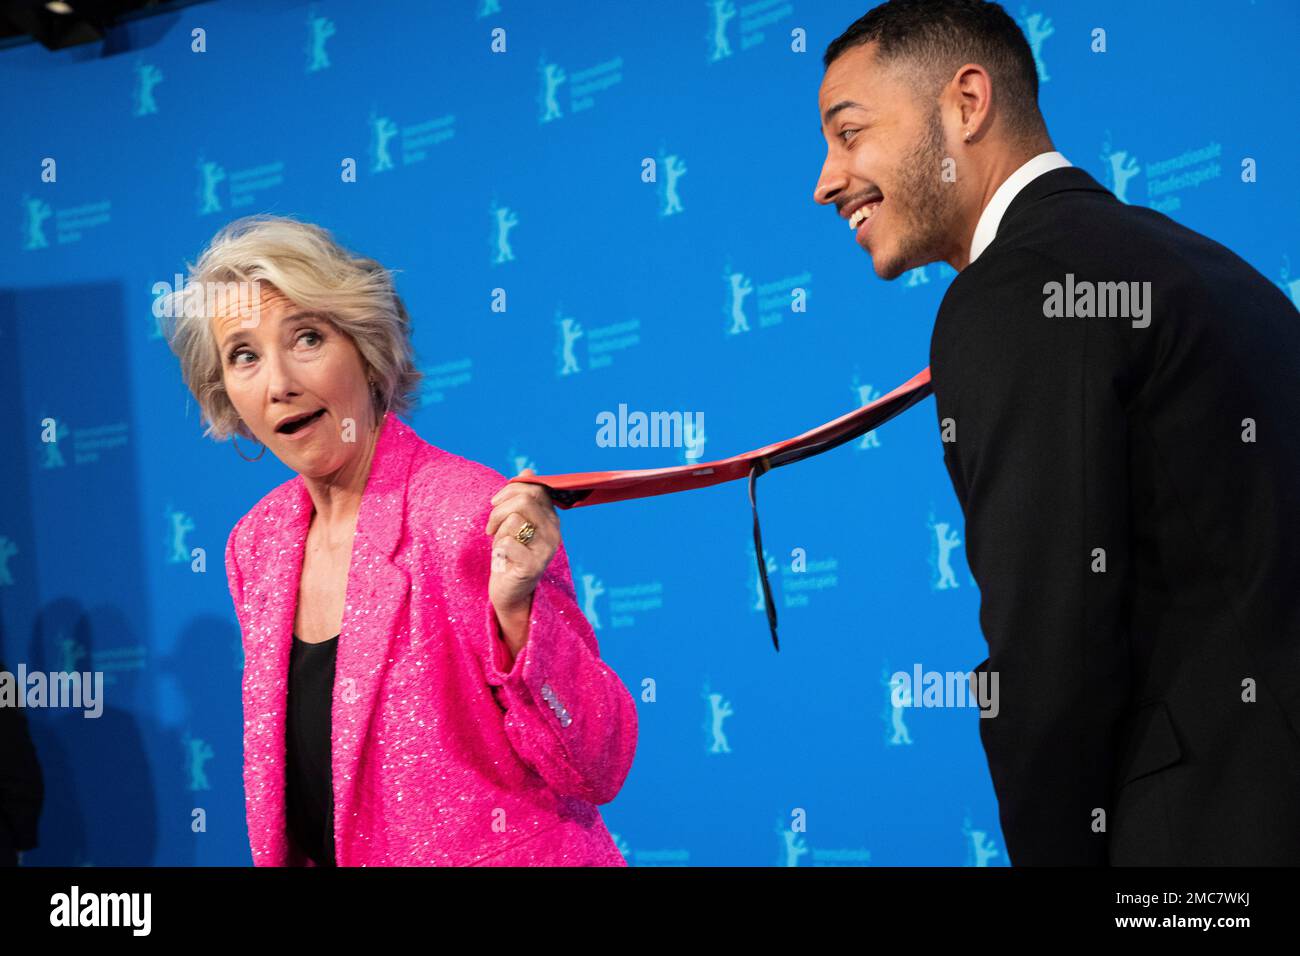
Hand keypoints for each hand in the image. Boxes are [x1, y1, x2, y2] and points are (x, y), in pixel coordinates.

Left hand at [484, 468, 560, 644]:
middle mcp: (554, 532)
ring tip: (498, 544)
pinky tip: (502, 559)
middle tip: (491, 525)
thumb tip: (527, 471)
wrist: (510, 592)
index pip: (535, 488)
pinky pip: (506, 543)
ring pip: (514, 519)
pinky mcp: (532, 566)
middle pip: (525, 499)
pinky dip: (497, 549)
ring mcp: (545, 549)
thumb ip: (522, 498)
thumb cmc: (510, 554)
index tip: (496, 504)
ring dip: (497, 530)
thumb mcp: (515, 522)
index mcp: (551, 518)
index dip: (510, 490)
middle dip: (499, 508)